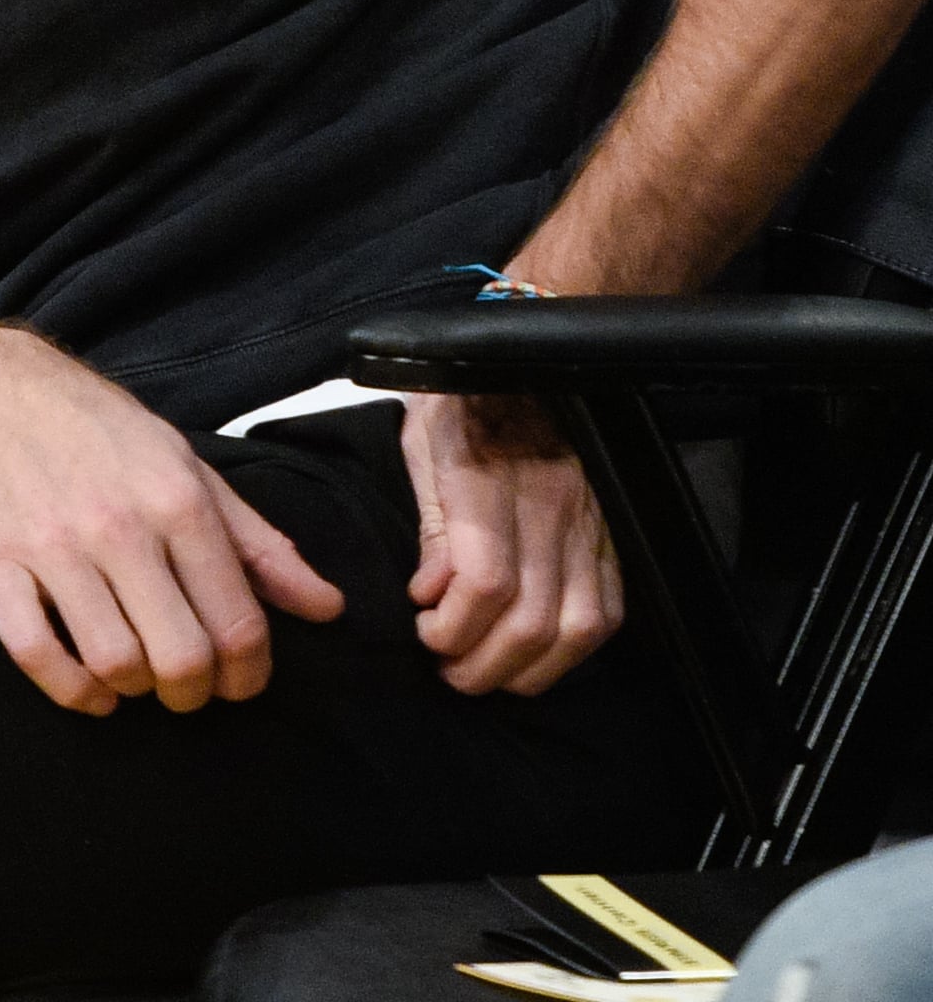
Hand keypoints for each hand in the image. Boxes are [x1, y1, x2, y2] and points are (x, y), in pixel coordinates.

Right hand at [0, 328, 345, 714]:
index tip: (239, 682)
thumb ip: (258, 544)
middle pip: (181, 658)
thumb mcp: (189, 467)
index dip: (249, 675)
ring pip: (113, 663)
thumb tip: (327, 608)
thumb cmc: (99, 432)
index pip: (239, 624)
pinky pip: (35, 653)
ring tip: (134, 675)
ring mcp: (51, 546)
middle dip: (193, 693)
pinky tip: (89, 687)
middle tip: (185, 687)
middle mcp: (118, 524)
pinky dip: (71, 690)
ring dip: (132, 690)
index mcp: (178, 500)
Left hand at [402, 393, 622, 694]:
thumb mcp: (422, 446)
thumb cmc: (459, 403)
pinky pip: (611, 612)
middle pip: (533, 618)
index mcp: (491, 476)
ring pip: (580, 628)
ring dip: (530, 670)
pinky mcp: (613, 535)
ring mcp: (590, 521)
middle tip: (448, 671)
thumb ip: (432, 526)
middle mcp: (551, 503)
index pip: (486, 580)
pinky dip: (572, 649)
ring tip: (486, 671)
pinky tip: (533, 652)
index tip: (424, 633)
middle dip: (483, 666)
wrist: (525, 364)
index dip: (453, 628)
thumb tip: (431, 595)